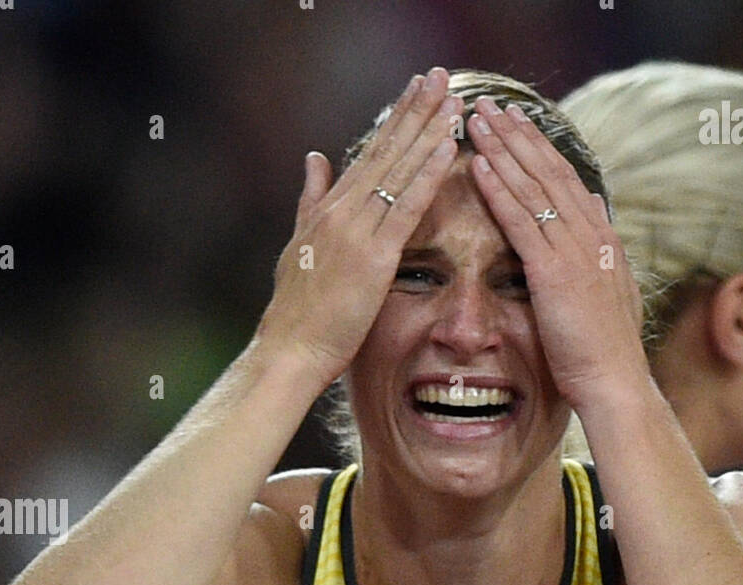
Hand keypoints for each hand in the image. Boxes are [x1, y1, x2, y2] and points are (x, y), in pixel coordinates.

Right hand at [256, 68, 460, 389]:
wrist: (289, 349)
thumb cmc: (297, 312)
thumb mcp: (298, 245)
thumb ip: (310, 200)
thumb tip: (314, 159)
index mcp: (328, 209)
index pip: (367, 155)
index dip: (394, 121)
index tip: (414, 91)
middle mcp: (342, 211)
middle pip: (385, 151)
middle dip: (414, 111)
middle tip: (438, 76)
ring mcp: (357, 232)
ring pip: (399, 171)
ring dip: (428, 133)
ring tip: (452, 100)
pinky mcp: (374, 258)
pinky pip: (406, 208)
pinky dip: (428, 175)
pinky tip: (448, 149)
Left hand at [466, 98, 646, 410]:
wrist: (615, 383)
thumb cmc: (608, 354)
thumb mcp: (612, 293)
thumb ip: (603, 252)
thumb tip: (595, 212)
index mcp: (604, 241)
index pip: (568, 183)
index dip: (542, 150)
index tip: (519, 124)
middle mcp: (592, 236)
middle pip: (550, 172)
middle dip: (518, 136)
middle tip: (491, 106)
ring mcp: (575, 252)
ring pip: (533, 188)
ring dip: (502, 150)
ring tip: (476, 122)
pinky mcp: (554, 273)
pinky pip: (520, 222)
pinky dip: (498, 191)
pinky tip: (478, 167)